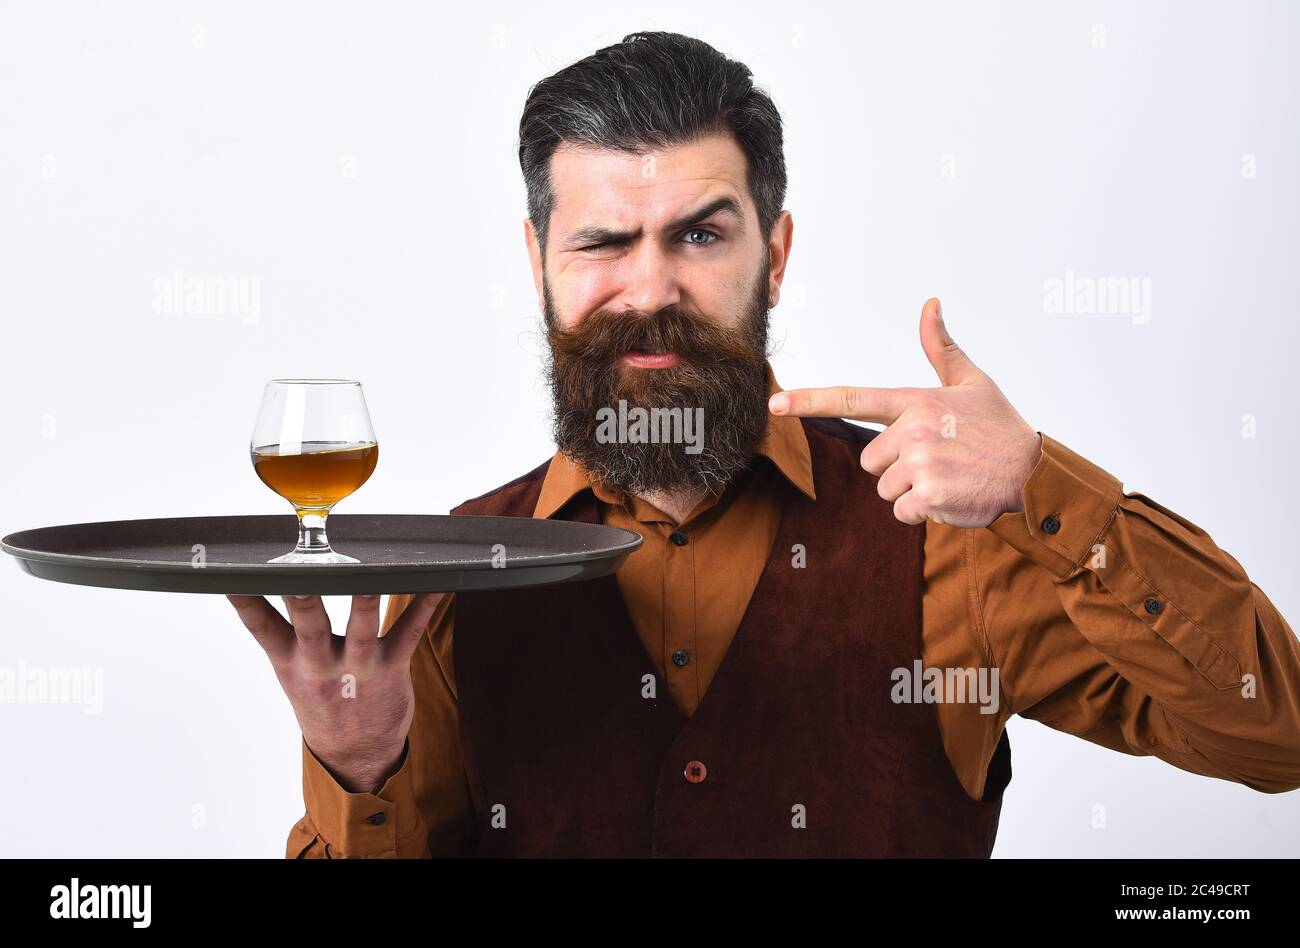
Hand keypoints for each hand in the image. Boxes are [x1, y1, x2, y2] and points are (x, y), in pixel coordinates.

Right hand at [227, 592, 443, 791]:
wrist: (354, 753)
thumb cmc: (323, 699)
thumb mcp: (292, 671)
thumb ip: (283, 630)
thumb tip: (270, 581)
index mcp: (290, 661)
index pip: (261, 626)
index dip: (246, 601)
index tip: (234, 575)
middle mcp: (321, 664)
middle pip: (309, 625)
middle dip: (303, 599)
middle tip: (299, 573)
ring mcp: (358, 667)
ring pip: (362, 628)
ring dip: (365, 600)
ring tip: (369, 574)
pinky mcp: (391, 668)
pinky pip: (410, 632)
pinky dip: (425, 605)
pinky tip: (438, 582)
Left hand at [768, 298, 1042, 527]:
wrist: (1033, 474)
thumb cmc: (999, 427)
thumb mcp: (972, 381)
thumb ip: (940, 348)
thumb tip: (930, 303)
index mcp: (917, 401)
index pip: (852, 399)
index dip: (808, 402)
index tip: (774, 404)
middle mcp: (914, 430)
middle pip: (871, 461)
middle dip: (896, 467)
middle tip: (937, 460)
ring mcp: (921, 465)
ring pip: (884, 488)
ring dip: (910, 491)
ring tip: (947, 476)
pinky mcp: (929, 497)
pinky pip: (902, 511)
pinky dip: (923, 511)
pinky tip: (951, 496)